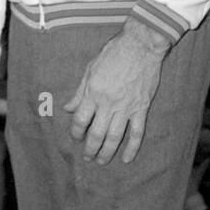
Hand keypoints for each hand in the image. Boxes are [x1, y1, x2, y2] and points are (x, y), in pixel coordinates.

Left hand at [64, 25, 167, 164]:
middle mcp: (108, 103)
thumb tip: (68, 108)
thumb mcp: (90, 70)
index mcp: (93, 93)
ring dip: (107, 152)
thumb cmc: (113, 55)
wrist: (140, 47)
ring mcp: (126, 108)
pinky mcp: (141, 108)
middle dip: (90, 148)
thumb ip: (80, 92)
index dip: (76, 131)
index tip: (75, 138)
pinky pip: (137, 133)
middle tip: (87, 157)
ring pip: (115, 136)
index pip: (80, 119)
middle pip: (97, 132)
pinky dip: (132, 148)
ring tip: (101, 161)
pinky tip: (126, 159)